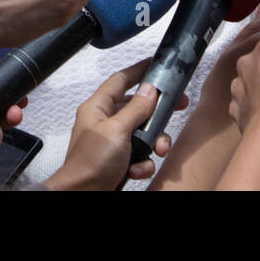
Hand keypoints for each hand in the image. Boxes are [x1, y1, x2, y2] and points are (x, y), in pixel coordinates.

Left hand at [44, 59, 183, 189]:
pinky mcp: (119, 160)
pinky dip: (143, 163)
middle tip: (177, 106)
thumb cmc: (89, 164)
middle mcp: (105, 122)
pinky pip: (140, 155)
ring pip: (143, 133)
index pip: (121, 80)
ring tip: (158, 150)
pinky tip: (137, 169)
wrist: (82, 196)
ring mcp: (112, 141)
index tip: (156, 64)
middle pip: (138, 108)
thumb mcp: (117, 130)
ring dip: (154, 143)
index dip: (139, 70)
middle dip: (157, 114)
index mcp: (98, 107)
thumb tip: (150, 89)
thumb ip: (136, 109)